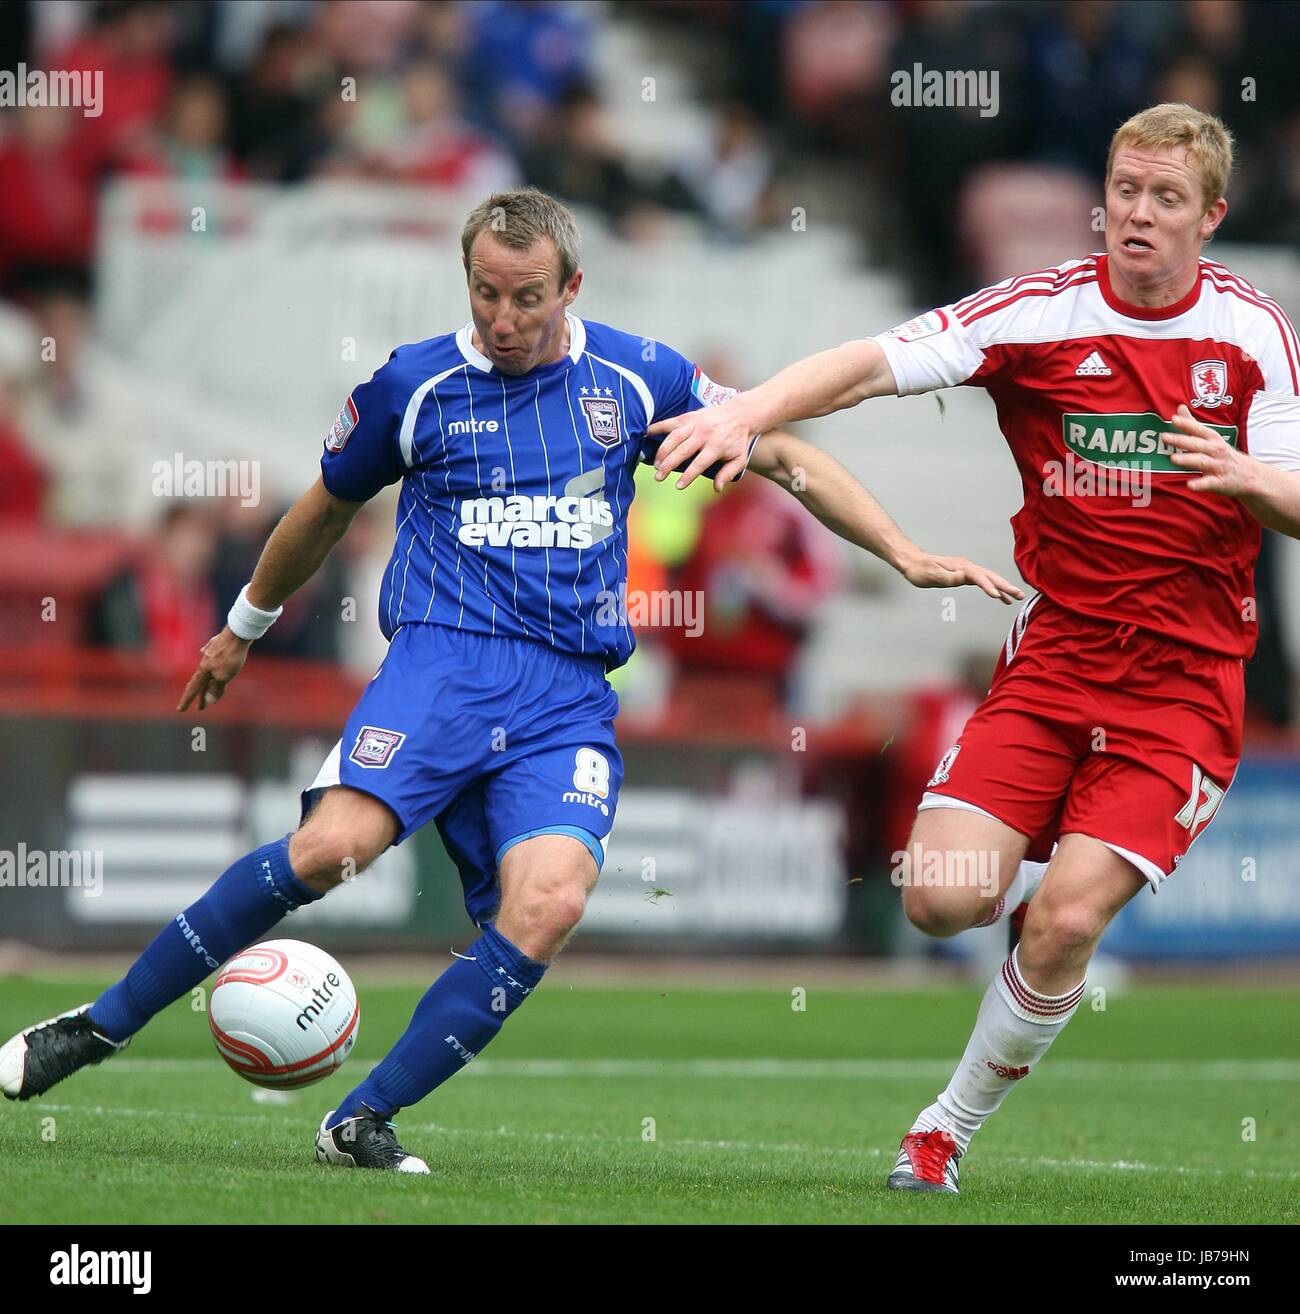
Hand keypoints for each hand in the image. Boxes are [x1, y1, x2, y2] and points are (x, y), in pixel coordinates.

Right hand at [178, 627, 251, 711]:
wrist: (238, 632)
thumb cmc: (230, 656)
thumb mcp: (224, 676)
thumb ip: (216, 687)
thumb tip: (209, 700)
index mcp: (204, 670)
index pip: (193, 688)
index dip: (187, 700)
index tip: (180, 710)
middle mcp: (205, 661)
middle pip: (202, 681)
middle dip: (201, 695)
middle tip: (201, 708)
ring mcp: (212, 653)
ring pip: (208, 670)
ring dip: (208, 682)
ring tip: (208, 689)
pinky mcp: (220, 645)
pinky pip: (213, 658)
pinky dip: (211, 664)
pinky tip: (206, 656)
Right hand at [647, 397, 757, 490]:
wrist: (740, 414)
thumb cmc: (738, 440)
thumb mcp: (739, 459)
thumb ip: (727, 474)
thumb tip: (717, 488)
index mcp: (716, 447)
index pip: (699, 463)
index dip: (688, 476)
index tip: (678, 486)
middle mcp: (704, 434)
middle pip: (682, 451)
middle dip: (669, 465)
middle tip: (658, 477)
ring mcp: (695, 424)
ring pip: (674, 438)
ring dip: (662, 451)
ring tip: (655, 464)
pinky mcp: (689, 416)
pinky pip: (671, 422)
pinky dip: (658, 427)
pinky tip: (646, 433)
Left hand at [896, 550, 1024, 602]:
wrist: (912, 561)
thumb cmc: (919, 569)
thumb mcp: (931, 575)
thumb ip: (948, 577)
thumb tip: (963, 576)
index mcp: (960, 566)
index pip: (978, 577)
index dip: (988, 586)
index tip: (997, 596)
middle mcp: (966, 566)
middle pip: (990, 576)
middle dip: (1005, 585)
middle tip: (1020, 595)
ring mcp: (966, 569)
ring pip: (989, 578)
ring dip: (1003, 587)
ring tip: (1016, 597)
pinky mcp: (964, 574)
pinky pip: (983, 581)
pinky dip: (993, 588)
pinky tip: (1000, 597)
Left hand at [1161, 405, 1261, 496]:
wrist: (1252, 476)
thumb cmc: (1224, 455)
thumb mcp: (1212, 438)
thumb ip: (1193, 425)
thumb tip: (1179, 408)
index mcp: (1213, 440)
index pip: (1200, 430)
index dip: (1188, 424)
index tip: (1174, 418)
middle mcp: (1216, 451)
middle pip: (1197, 444)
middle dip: (1182, 440)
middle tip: (1164, 437)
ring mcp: (1219, 467)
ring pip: (1202, 462)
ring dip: (1188, 459)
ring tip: (1173, 459)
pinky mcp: (1221, 482)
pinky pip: (1210, 483)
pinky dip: (1200, 484)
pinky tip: (1190, 485)